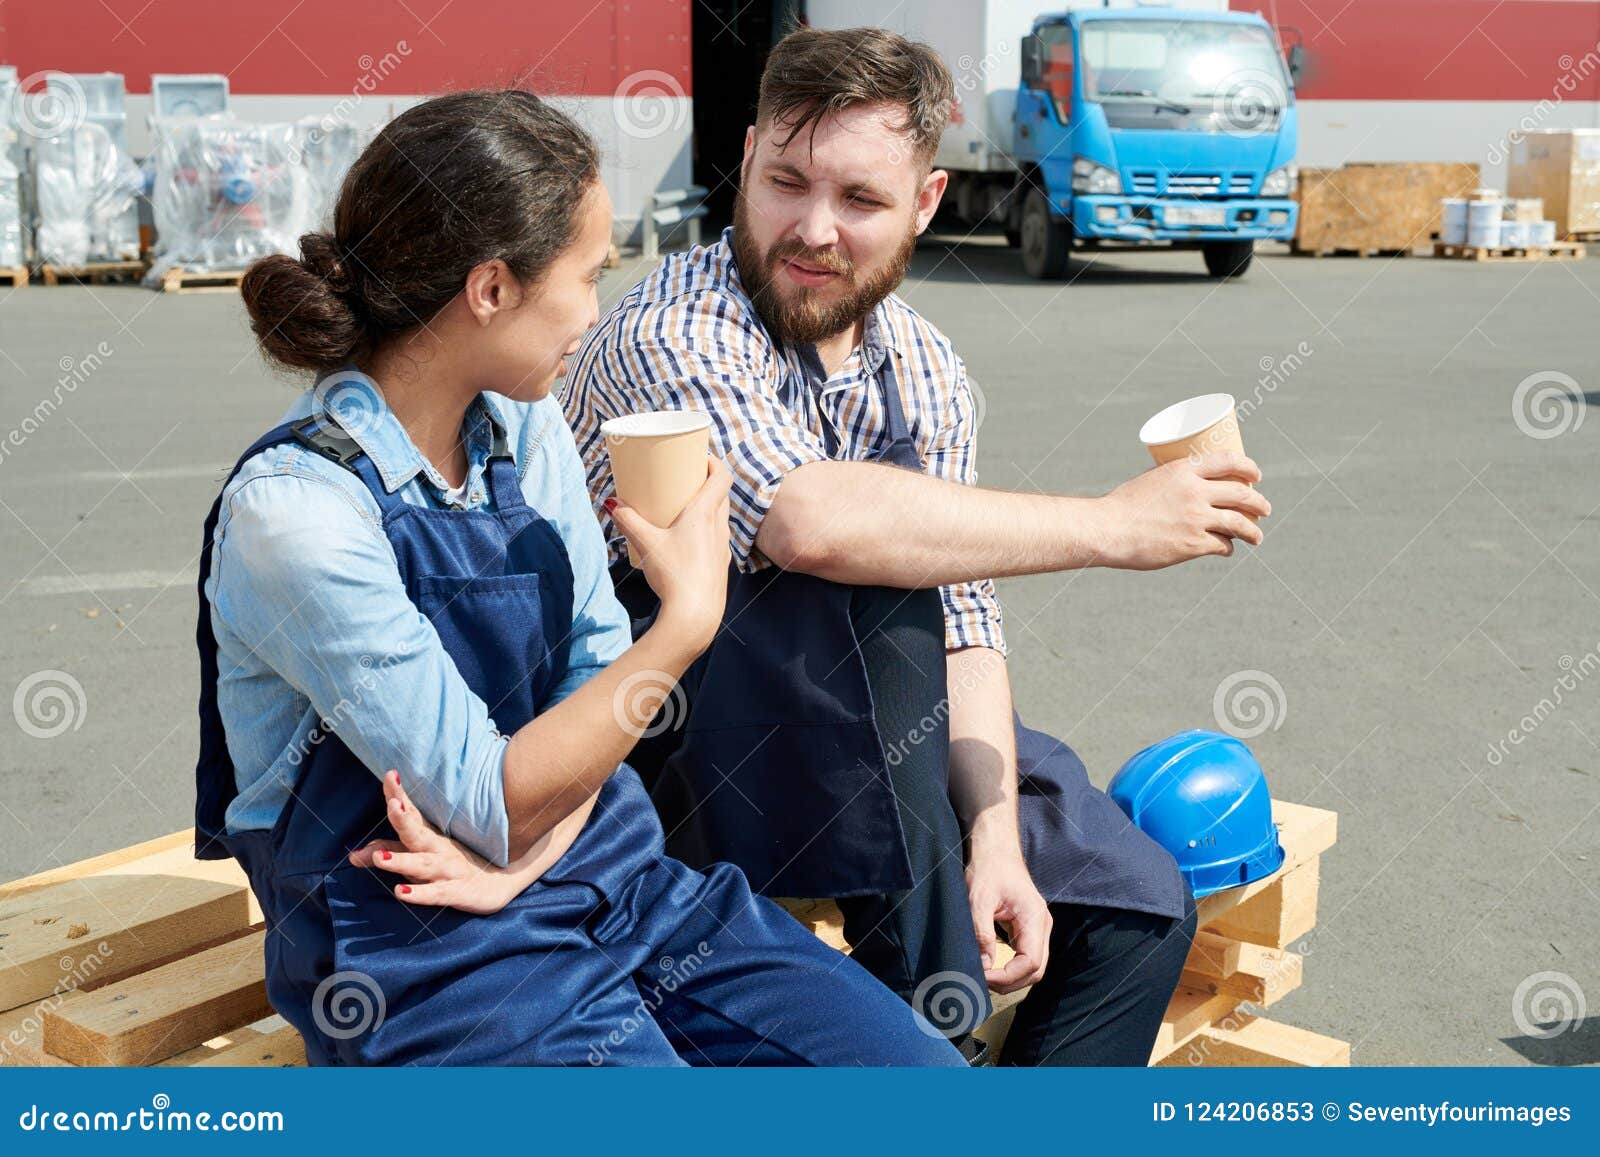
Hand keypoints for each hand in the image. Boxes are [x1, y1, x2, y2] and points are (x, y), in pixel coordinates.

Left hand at [348, 771, 521, 914]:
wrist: (504, 882)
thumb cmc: (455, 865)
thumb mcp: (421, 857)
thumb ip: (389, 853)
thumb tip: (353, 856)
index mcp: (429, 837)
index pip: (411, 813)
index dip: (399, 794)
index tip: (390, 774)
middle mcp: (438, 849)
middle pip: (417, 833)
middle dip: (403, 819)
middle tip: (392, 804)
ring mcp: (447, 870)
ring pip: (422, 865)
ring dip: (401, 861)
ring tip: (380, 858)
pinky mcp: (456, 893)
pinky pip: (435, 894)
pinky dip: (419, 894)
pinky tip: (401, 893)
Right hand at [607, 456, 732, 652]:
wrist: (695, 616)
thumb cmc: (674, 575)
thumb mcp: (646, 543)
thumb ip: (628, 521)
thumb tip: (611, 504)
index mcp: (706, 514)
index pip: (722, 477)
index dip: (714, 463)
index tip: (699, 457)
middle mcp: (719, 527)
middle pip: (721, 495)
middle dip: (706, 483)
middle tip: (685, 480)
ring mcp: (722, 548)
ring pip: (720, 518)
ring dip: (707, 508)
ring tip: (684, 509)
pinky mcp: (720, 566)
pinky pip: (716, 538)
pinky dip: (706, 530)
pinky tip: (687, 541)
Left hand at [966, 847, 1051, 994]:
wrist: (996, 849)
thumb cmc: (988, 868)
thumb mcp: (978, 900)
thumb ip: (982, 933)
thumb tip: (984, 965)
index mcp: (1034, 916)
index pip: (1030, 961)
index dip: (1008, 976)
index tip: (983, 976)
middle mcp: (1042, 924)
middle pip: (1036, 970)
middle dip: (1010, 982)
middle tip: (981, 982)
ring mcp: (1038, 927)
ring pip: (1034, 966)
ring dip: (1012, 978)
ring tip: (986, 977)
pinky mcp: (1030, 928)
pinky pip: (1027, 956)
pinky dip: (1013, 968)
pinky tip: (993, 968)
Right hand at [1096, 451, 1269, 569]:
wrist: (1108, 530)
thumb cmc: (1121, 506)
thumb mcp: (1149, 481)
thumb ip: (1172, 484)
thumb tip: (1187, 492)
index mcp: (1183, 470)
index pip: (1228, 461)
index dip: (1248, 467)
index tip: (1256, 475)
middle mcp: (1195, 492)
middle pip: (1241, 494)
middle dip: (1259, 502)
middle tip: (1264, 508)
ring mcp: (1196, 518)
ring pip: (1239, 522)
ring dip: (1253, 530)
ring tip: (1257, 536)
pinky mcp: (1193, 543)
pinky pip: (1223, 545)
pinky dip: (1228, 548)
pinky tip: (1228, 549)